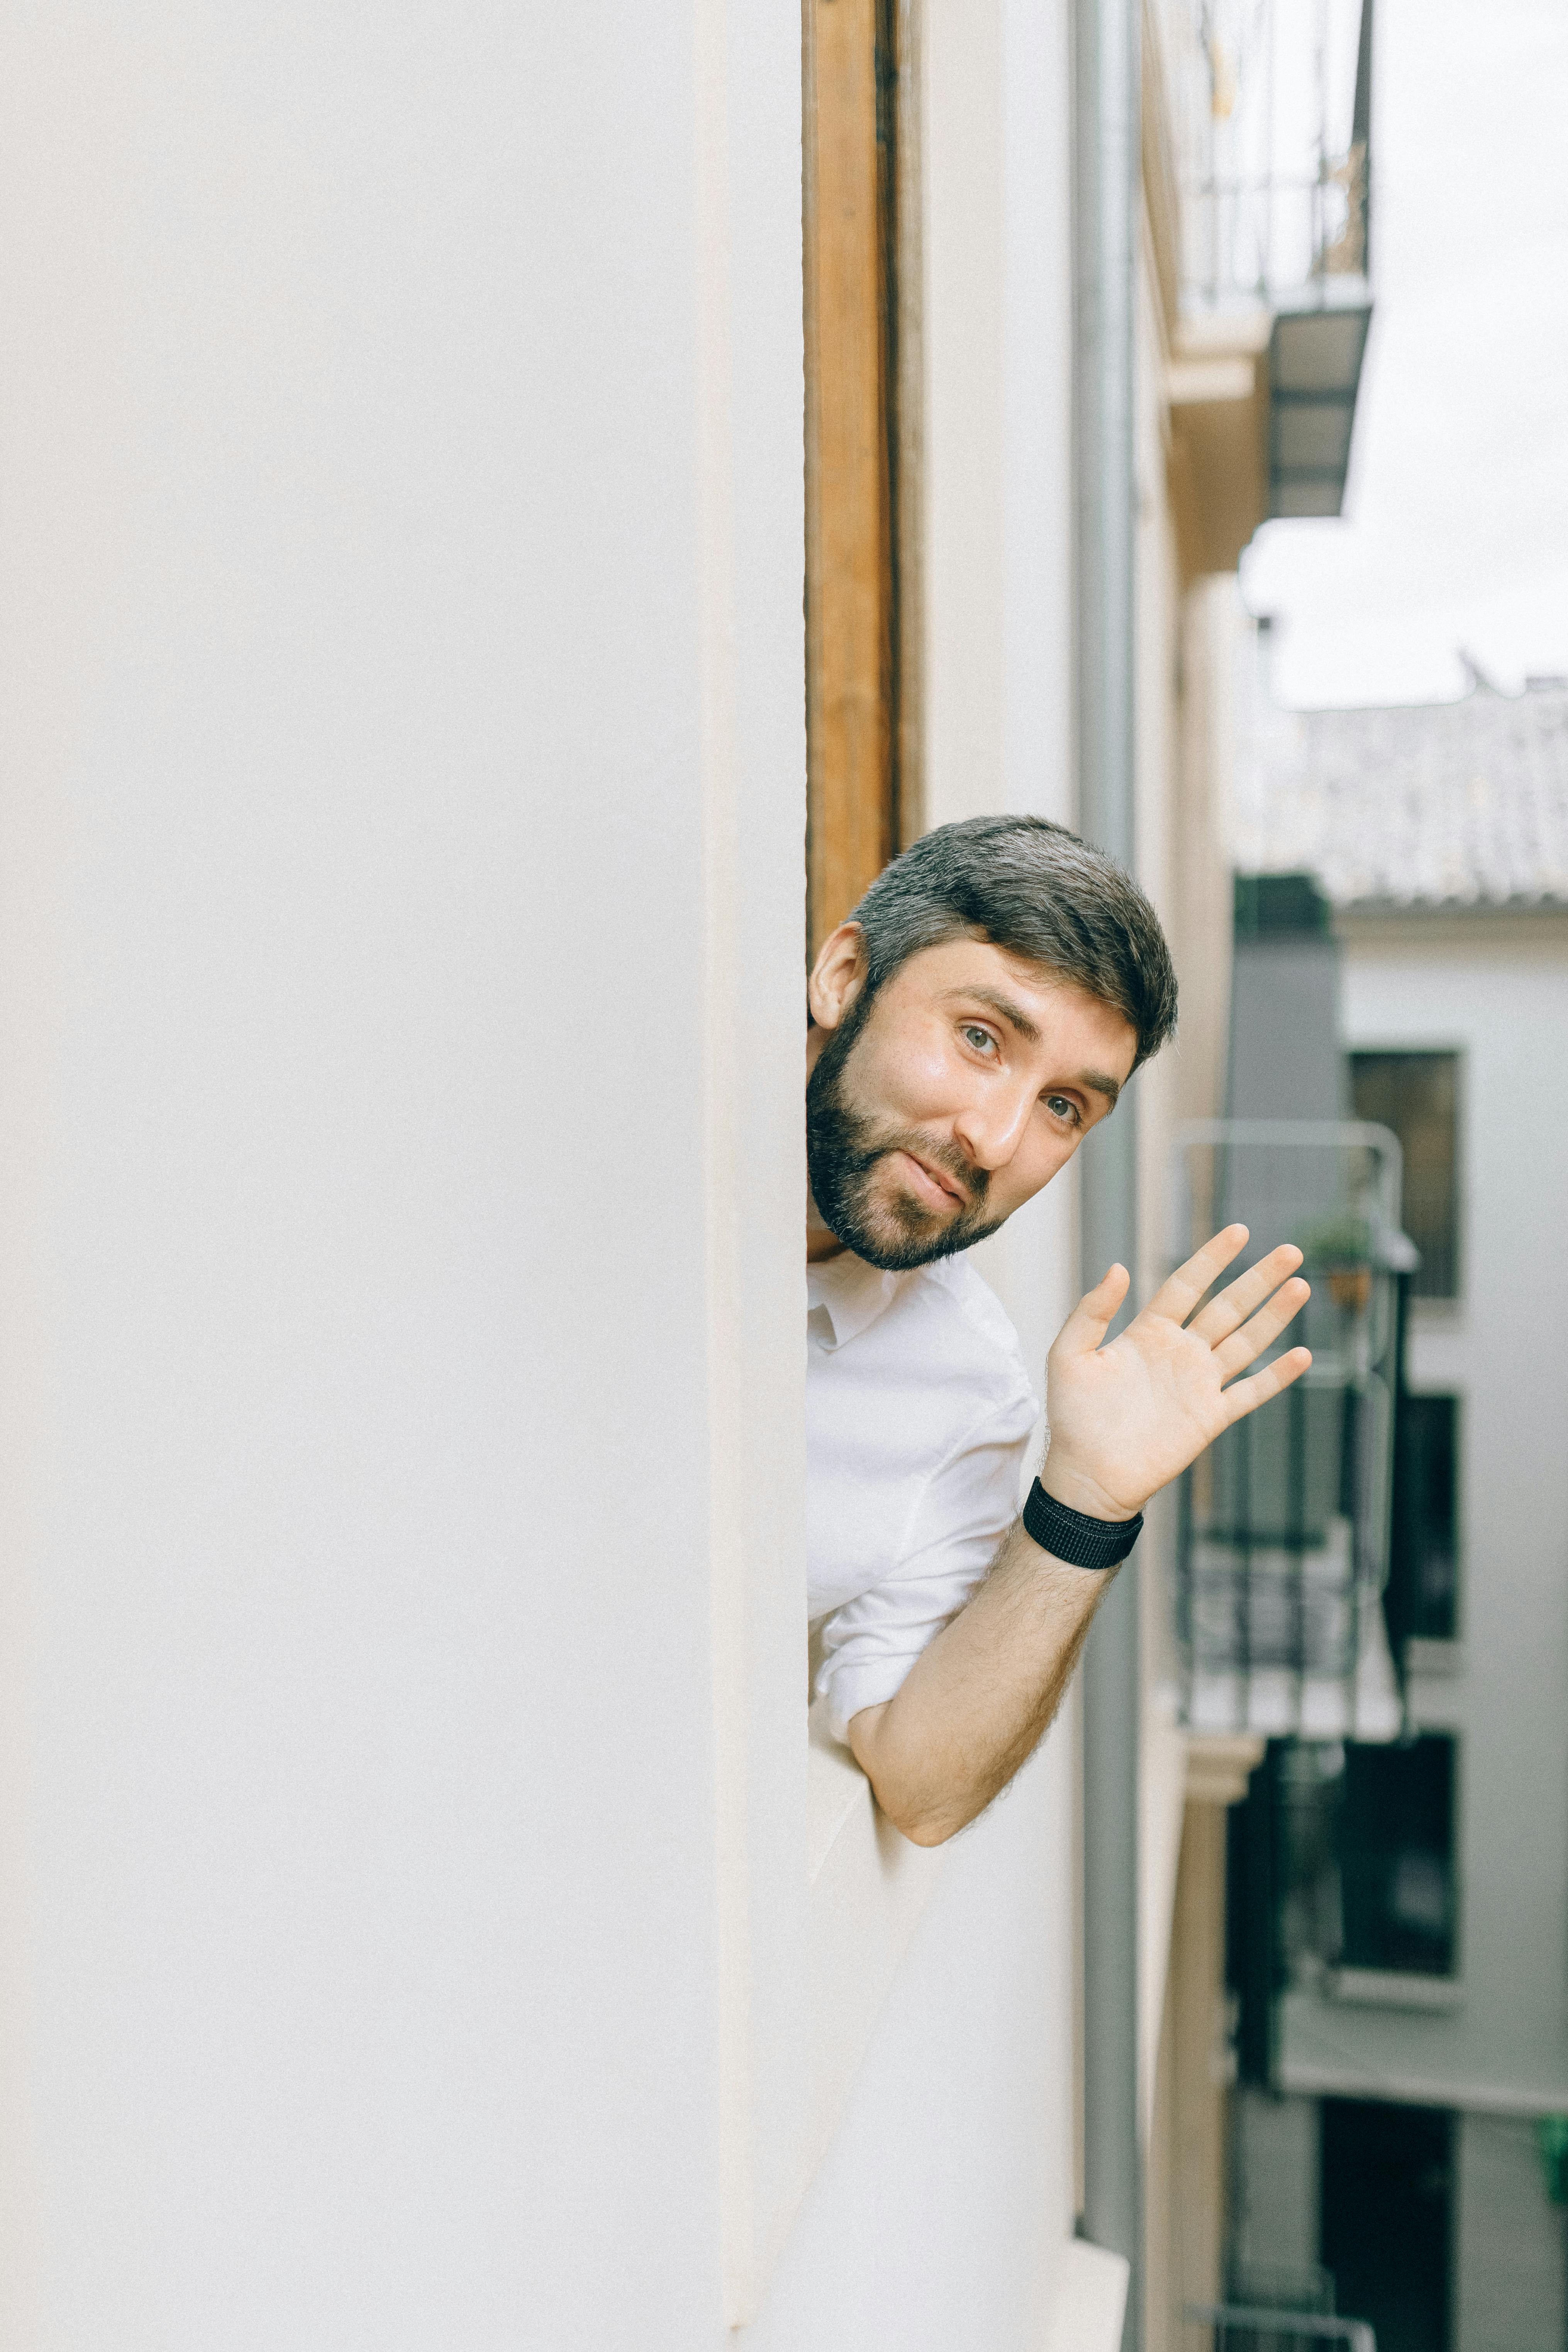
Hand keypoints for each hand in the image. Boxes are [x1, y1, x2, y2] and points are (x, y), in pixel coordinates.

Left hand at [1040, 1225, 1310, 1522]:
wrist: (1087, 1475)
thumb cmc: (1073, 1417)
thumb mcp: (1069, 1355)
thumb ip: (1091, 1311)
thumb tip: (1119, 1267)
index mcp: (1148, 1333)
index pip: (1186, 1285)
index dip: (1212, 1258)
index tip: (1239, 1232)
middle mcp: (1180, 1353)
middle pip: (1228, 1307)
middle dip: (1259, 1279)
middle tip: (1291, 1251)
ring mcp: (1198, 1384)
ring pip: (1246, 1342)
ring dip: (1275, 1316)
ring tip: (1301, 1287)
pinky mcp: (1210, 1417)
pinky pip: (1250, 1392)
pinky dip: (1276, 1375)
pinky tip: (1302, 1355)